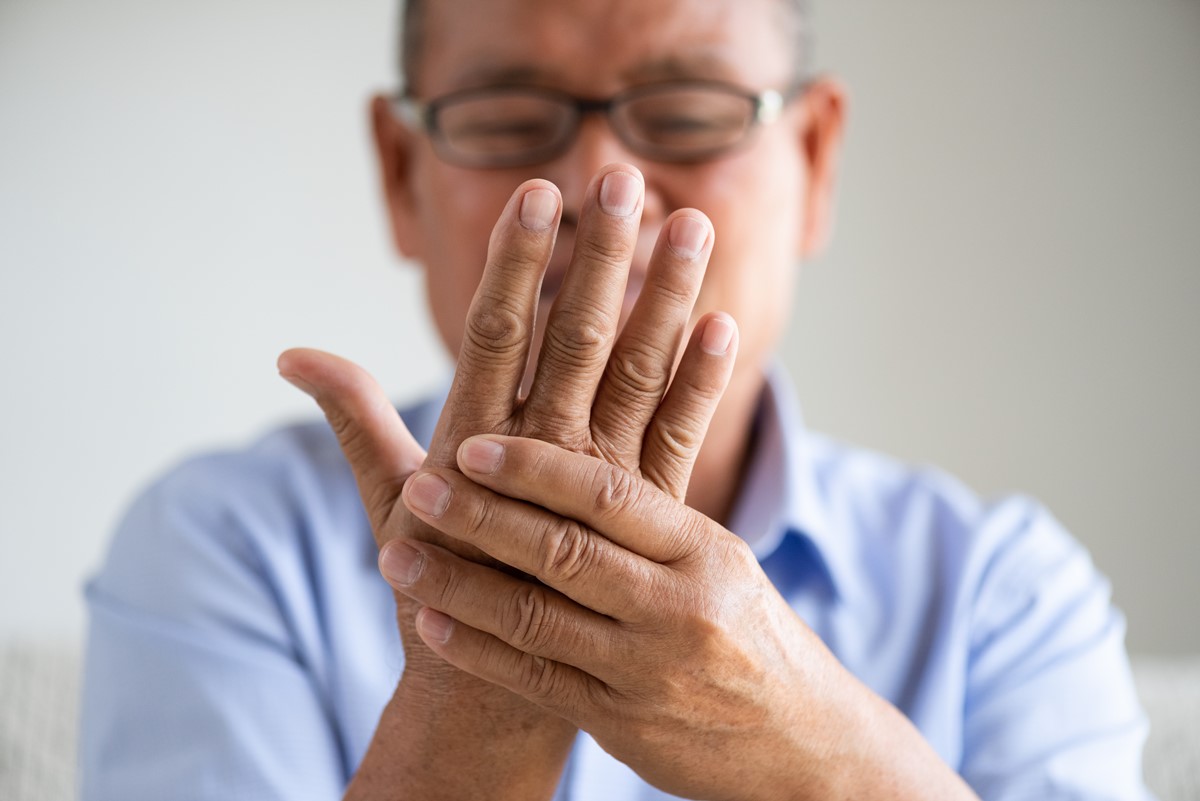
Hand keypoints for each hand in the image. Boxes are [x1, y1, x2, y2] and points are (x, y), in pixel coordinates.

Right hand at [277, 162, 743, 797]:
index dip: (519, 263)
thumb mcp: (386, 499)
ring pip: (638, 373)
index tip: (540, 193)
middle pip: (577, 337)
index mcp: (474, 442)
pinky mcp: (644, 513)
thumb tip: (292, 354)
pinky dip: (702, 383)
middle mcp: (540, 454)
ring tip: (693, 224)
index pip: (498, 333)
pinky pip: (679, 438)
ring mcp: (599, 483)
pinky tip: (725, 324)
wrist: (495, 687)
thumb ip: (354, 419)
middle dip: (602, 255)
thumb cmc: (434, 582)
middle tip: (624, 176)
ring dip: (666, 297)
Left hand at [385, 436, 978, 800]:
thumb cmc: (745, 628)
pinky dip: (478, 649)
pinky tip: (430, 622)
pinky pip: (536, 678)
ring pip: (537, 619)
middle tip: (418, 489)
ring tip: (396, 557)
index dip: (538, 470)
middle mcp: (677, 606)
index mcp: (702, 549)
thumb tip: (612, 404)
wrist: (800, 740)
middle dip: (482, 519)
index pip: (611, 498)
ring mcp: (646, 669)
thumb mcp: (720, 556)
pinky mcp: (621, 723)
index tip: (474, 444)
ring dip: (458, 586)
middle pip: (564, 553)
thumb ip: (653, 504)